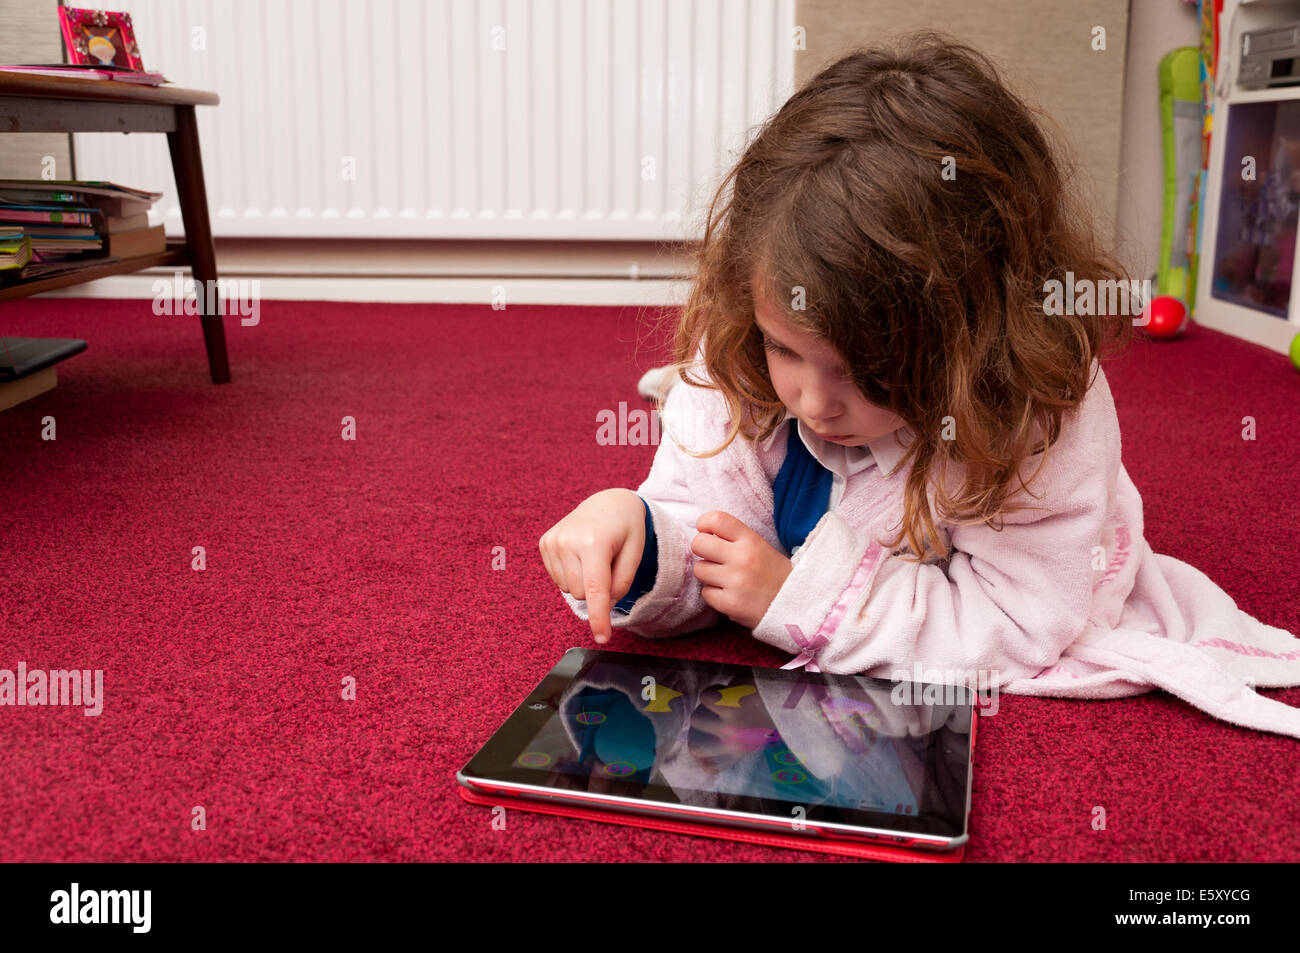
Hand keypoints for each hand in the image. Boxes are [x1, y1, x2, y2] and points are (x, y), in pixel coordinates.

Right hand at [539, 488, 646, 643]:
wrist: (608, 503)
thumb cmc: (626, 528)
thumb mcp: (635, 552)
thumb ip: (622, 582)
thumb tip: (604, 605)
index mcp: (594, 542)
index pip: (595, 590)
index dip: (599, 618)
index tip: (602, 637)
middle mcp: (568, 541)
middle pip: (582, 593)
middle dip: (597, 588)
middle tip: (608, 563)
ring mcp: (552, 541)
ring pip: (569, 589)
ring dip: (584, 581)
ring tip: (594, 556)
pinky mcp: (544, 543)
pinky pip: (559, 579)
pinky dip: (572, 574)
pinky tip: (580, 555)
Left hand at [691, 511, 792, 629]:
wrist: (797, 604)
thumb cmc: (774, 574)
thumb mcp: (761, 547)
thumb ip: (735, 538)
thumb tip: (702, 533)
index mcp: (751, 540)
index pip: (716, 519)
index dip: (704, 524)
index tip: (708, 533)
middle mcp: (743, 558)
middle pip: (699, 544)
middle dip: (702, 550)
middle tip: (713, 557)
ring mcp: (736, 582)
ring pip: (699, 570)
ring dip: (708, 574)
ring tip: (725, 578)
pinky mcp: (731, 604)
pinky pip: (706, 593)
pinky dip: (714, 595)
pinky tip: (730, 594)